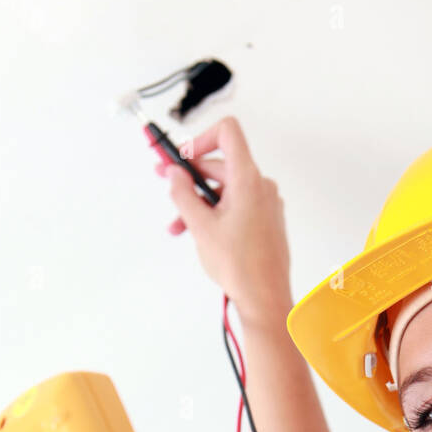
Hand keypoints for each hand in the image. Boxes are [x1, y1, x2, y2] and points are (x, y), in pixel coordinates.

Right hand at [155, 114, 292, 327]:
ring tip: (177, 224)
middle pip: (220, 164)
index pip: (227, 133)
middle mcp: (260, 186)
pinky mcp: (265, 220)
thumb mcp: (201, 226)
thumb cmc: (241, 267)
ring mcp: (265, 203)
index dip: (200, 139)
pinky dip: (215, 213)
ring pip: (225, 190)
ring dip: (198, 201)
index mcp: (248, 180)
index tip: (182, 156)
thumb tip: (174, 173)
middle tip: (165, 180)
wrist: (265, 298)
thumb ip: (183, 193)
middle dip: (190, 176)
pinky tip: (197, 232)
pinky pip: (236, 206)